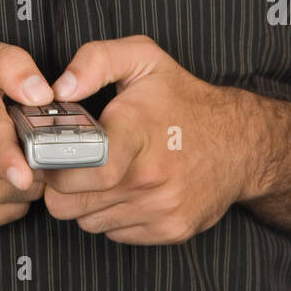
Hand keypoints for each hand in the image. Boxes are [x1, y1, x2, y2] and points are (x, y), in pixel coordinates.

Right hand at [0, 35, 52, 233]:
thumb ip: (10, 63)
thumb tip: (42, 94)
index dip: (8, 154)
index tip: (21, 174)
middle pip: (26, 161)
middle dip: (37, 147)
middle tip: (20, 131)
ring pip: (27, 188)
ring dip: (28, 171)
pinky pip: (15, 208)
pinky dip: (13, 192)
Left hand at [42, 35, 262, 243]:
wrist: (242, 143)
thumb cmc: (183, 99)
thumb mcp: (142, 57)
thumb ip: (94, 61)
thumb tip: (60, 89)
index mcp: (136, 131)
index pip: (77, 169)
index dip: (51, 164)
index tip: (48, 151)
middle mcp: (149, 176)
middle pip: (68, 204)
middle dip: (60, 184)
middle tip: (70, 161)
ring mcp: (161, 208)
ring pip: (87, 222)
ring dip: (86, 201)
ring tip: (104, 171)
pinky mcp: (170, 230)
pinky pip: (114, 233)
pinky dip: (111, 214)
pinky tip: (127, 187)